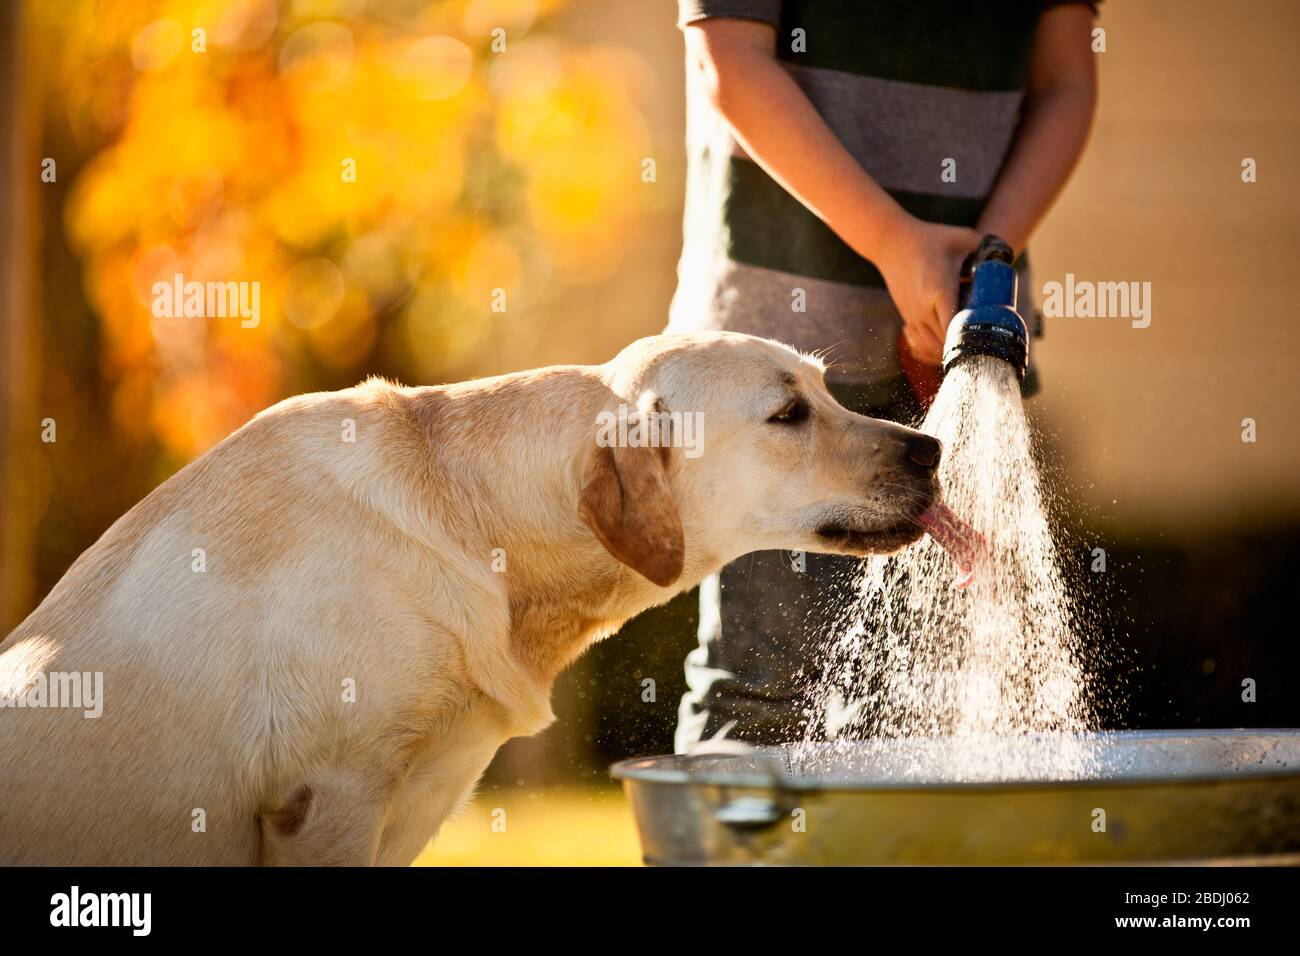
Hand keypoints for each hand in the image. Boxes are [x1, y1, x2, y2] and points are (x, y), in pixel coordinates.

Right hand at [874, 218, 980, 365]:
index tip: (985, 335)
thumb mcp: (960, 237)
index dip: (970, 337)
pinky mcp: (907, 317)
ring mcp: (913, 315)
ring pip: (931, 346)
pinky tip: (943, 343)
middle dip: (964, 344)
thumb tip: (1007, 255)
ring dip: (948, 348)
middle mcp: (924, 309)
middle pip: (945, 342)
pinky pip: (920, 343)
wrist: (891, 242)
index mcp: (940, 291)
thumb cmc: (928, 239)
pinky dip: (932, 347)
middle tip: (983, 340)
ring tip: (965, 343)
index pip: (955, 328)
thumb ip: (985, 245)